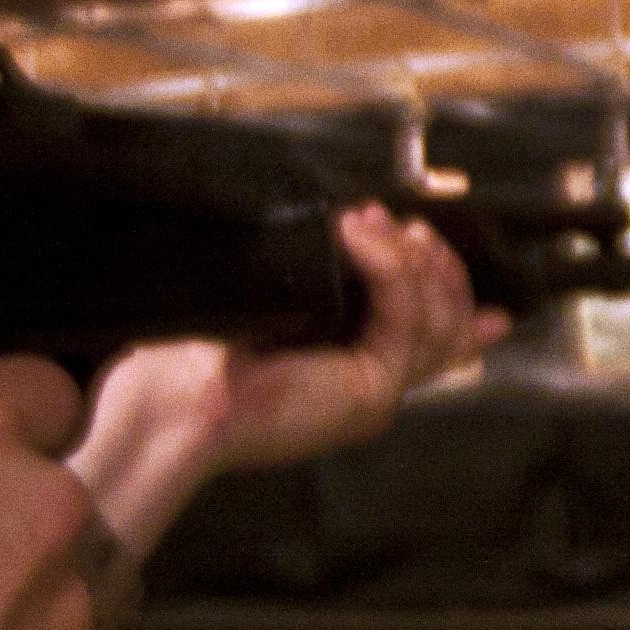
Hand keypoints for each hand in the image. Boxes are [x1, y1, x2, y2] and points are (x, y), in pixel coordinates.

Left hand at [66, 207, 500, 551]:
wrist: (172, 408)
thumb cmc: (194, 358)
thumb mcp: (265, 308)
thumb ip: (315, 281)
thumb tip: (347, 232)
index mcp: (348, 376)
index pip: (434, 339)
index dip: (456, 294)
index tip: (430, 237)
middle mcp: (373, 389)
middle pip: (449, 324)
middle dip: (435, 263)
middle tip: (401, 224)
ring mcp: (378, 392)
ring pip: (439, 317)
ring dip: (409, 256)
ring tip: (366, 221)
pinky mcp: (374, 389)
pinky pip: (407, 314)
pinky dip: (389, 265)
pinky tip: (356, 234)